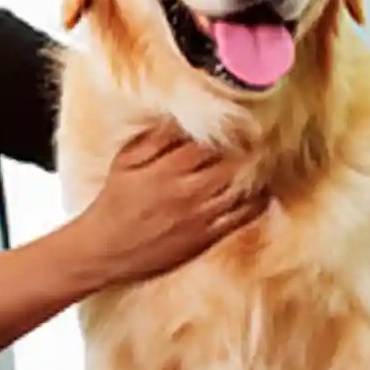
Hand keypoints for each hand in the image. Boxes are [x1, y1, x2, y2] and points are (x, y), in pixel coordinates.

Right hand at [72, 123, 265, 287]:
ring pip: (241, 188)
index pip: (209, 142)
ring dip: (254, 172)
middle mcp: (189, 192)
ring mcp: (201, 216)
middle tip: (257, 138)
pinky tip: (261, 192)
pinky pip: (242, 217)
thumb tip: (181, 120)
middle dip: (246, 149)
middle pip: (231, 163)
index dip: (227, 129)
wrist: (106, 249)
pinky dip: (256, 202)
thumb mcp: (125, 163)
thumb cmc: (114, 203)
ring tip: (262, 160)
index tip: (237, 122)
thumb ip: (153, 140)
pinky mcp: (207, 237)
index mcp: (167, 169)